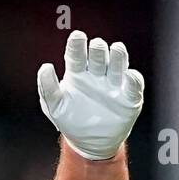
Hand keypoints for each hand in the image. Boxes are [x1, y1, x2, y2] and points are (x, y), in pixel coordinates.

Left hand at [38, 30, 143, 159]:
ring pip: (117, 66)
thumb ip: (47, 87)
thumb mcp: (53, 106)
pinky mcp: (129, 98)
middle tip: (97, 45)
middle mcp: (96, 75)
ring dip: (118, 57)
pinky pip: (133, 86)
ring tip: (117, 49)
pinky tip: (129, 75)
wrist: (89, 143)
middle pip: (98, 58)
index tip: (77, 36)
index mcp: (77, 74)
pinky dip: (133, 79)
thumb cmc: (70, 120)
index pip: (76, 56)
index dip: (77, 45)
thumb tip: (45, 67)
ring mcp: (113, 85)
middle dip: (98, 50)